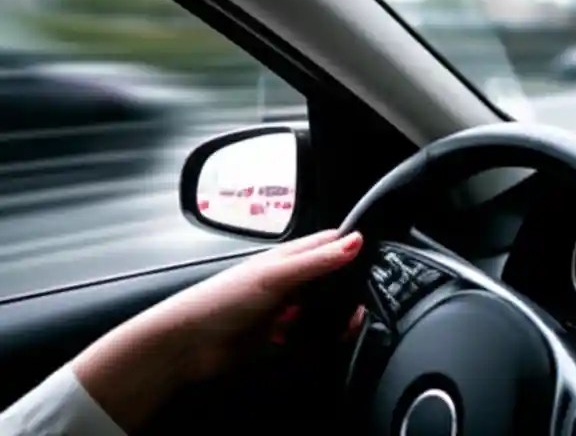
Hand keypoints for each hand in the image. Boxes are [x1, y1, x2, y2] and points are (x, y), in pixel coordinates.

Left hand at [71, 229, 363, 431]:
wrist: (186, 346)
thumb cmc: (220, 300)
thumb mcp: (275, 275)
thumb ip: (318, 261)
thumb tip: (357, 240)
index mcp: (288, 257)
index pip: (331, 244)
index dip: (355, 247)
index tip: (379, 258)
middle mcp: (289, 280)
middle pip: (333, 280)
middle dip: (348, 290)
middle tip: (359, 302)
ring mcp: (285, 309)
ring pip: (324, 310)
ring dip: (333, 317)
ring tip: (340, 324)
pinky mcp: (280, 337)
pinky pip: (311, 336)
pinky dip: (318, 338)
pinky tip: (317, 340)